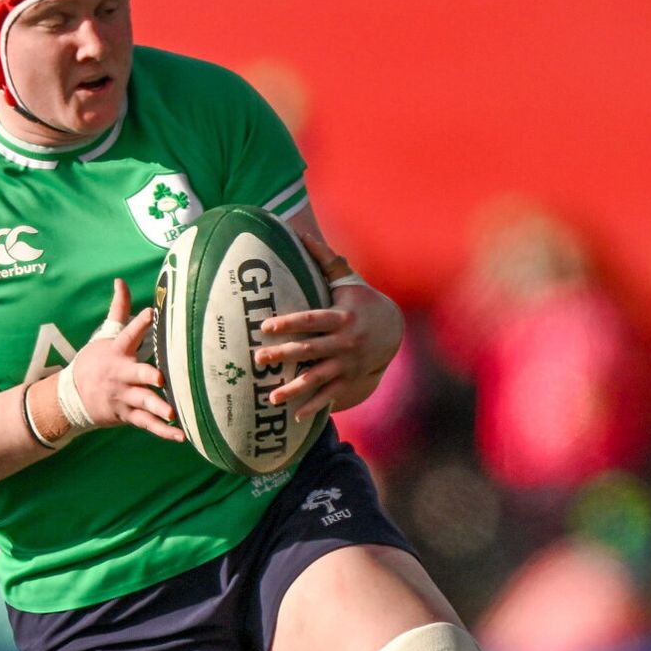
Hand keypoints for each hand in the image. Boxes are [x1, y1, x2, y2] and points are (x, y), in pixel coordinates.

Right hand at [69, 279, 185, 441]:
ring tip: (172, 413)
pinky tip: (181, 435)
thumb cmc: (95, 361)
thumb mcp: (105, 335)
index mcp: (117, 352)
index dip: (138, 323)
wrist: (71, 396)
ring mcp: (123, 397)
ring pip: (142, 403)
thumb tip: (120, 280)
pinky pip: (146, 424)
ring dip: (157, 408)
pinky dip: (163, 432)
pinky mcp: (127, 415)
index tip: (150, 312)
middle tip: (162, 379)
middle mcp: (120, 375)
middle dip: (148, 377)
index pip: (127, 334)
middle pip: (135, 375)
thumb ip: (119, 310)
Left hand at [253, 233, 401, 419]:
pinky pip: (330, 394)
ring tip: (271, 397)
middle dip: (283, 355)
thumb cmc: (361, 300)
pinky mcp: (351, 379)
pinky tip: (295, 416)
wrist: (394, 329)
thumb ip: (325, 260)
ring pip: (318, 378)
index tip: (264, 326)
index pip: (311, 320)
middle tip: (257, 358)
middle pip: (309, 350)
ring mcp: (348, 364)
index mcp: (341, 317)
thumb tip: (302, 234)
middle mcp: (345, 342)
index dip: (288, 323)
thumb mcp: (347, 280)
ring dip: (294, 389)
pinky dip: (314, 405)